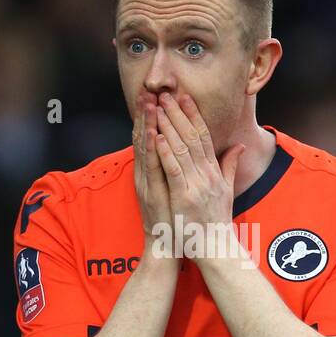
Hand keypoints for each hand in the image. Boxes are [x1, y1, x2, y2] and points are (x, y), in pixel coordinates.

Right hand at [133, 96, 172, 246]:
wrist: (167, 246)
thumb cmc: (176, 219)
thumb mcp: (180, 189)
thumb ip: (184, 169)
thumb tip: (188, 153)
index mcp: (156, 171)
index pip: (154, 137)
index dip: (155, 116)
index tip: (158, 95)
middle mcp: (148, 174)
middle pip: (146, 137)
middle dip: (147, 113)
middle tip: (147, 90)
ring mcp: (148, 183)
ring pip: (146, 148)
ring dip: (147, 124)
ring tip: (149, 103)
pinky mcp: (152, 194)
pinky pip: (151, 169)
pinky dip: (151, 150)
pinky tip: (153, 134)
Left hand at [153, 92, 244, 257]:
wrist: (216, 249)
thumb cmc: (217, 223)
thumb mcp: (227, 191)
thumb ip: (231, 167)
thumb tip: (240, 146)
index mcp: (215, 172)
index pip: (204, 136)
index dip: (194, 115)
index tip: (184, 97)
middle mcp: (207, 175)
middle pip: (192, 137)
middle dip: (178, 113)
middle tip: (166, 93)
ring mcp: (196, 185)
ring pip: (182, 149)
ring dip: (169, 126)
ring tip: (158, 107)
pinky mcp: (184, 197)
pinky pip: (174, 170)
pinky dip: (166, 152)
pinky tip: (158, 136)